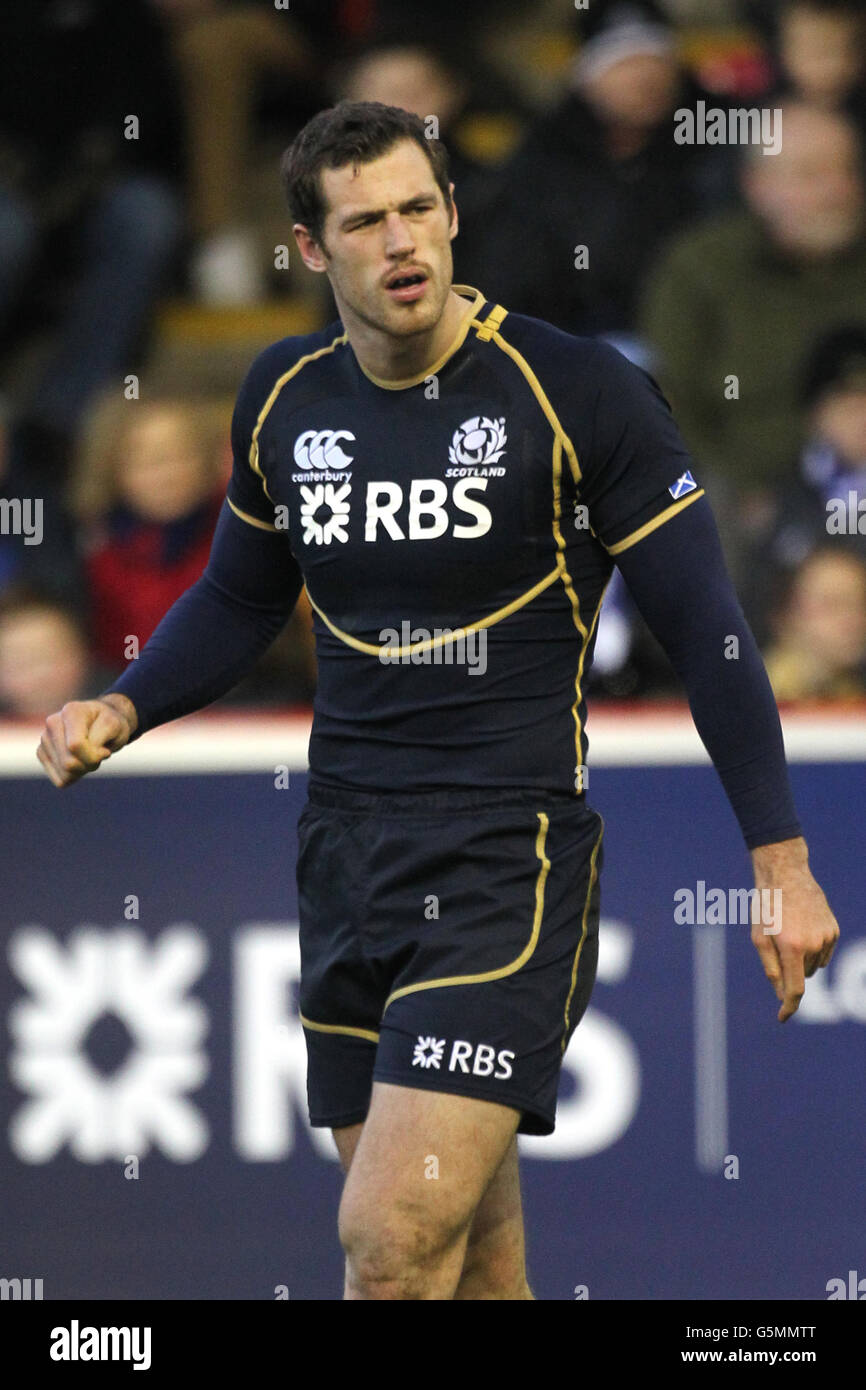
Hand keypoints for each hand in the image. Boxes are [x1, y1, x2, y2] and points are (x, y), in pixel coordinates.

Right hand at [36, 694, 137, 787]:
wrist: (104, 723)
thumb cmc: (109, 724)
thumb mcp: (113, 727)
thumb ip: (97, 738)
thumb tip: (73, 749)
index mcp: (70, 711)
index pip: (75, 746)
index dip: (94, 756)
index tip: (105, 751)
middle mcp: (52, 723)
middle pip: (69, 763)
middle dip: (89, 764)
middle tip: (99, 752)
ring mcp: (45, 738)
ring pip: (64, 774)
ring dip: (83, 769)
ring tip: (89, 753)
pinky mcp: (42, 753)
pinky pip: (61, 780)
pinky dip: (75, 775)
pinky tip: (79, 759)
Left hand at [750, 838, 838, 1021]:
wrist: (786, 874)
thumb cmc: (766, 906)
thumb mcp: (759, 937)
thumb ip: (771, 969)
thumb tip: (781, 995)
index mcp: (791, 947)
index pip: (795, 990)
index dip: (788, 1007)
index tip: (781, 1018)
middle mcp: (813, 944)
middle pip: (802, 976)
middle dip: (789, 970)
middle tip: (777, 945)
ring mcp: (827, 937)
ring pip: (814, 966)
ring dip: (801, 959)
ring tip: (789, 932)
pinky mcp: (833, 930)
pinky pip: (823, 953)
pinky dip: (813, 949)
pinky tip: (802, 928)